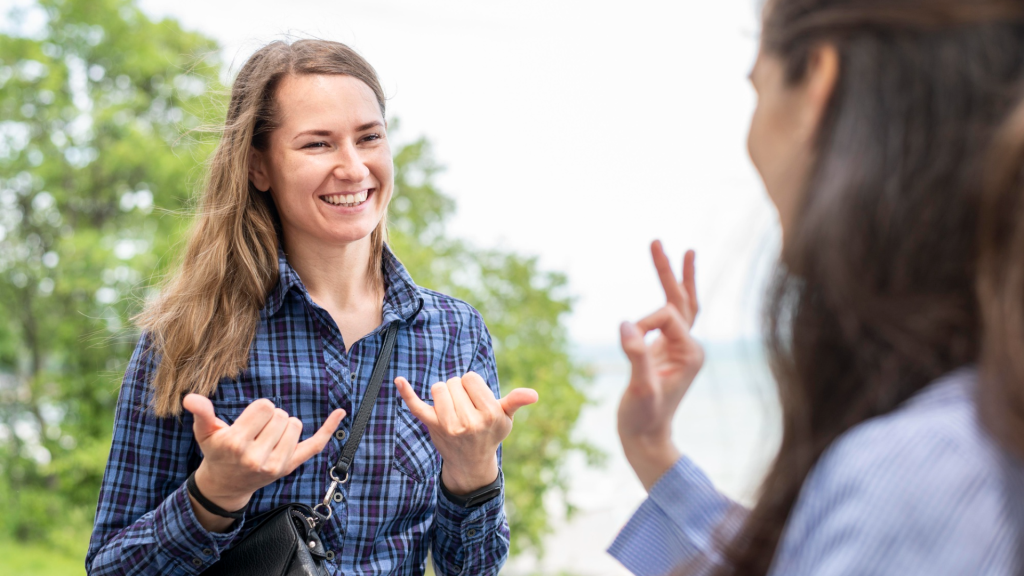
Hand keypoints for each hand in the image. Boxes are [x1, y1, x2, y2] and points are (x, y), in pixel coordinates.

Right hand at [182, 394, 343, 529]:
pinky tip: (339, 412)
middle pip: (280, 414)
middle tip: (256, 432)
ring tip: (267, 437)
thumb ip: (202, 414)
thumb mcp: (205, 433)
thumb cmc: (217, 453)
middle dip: (270, 417)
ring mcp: (276, 465)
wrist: (225, 485)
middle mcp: (257, 457)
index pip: (264, 406)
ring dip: (283, 425)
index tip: (249, 422)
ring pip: (295, 424)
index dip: (258, 409)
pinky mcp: (290, 467)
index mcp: (236, 444)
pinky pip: (315, 444)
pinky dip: (329, 428)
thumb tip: (191, 398)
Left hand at [395, 372, 537, 493]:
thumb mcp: (505, 418)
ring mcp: (447, 425)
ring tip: (453, 408)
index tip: (477, 400)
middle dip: (459, 389)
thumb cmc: (490, 433)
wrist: (470, 462)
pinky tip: (399, 380)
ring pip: (438, 388)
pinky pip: (416, 405)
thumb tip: (533, 394)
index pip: (471, 378)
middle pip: (454, 381)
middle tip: (466, 408)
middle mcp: (468, 421)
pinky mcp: (431, 426)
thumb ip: (516, 402)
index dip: (473, 386)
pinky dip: (407, 392)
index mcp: (488, 414)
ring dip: (445, 393)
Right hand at [618, 241, 703, 490]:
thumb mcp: (640, 389)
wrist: (646, 439)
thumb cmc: (644, 418)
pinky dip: (670, 297)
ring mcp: (681, 348)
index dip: (643, 325)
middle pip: (682, 300)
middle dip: (669, 272)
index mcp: (691, 352)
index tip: (627, 344)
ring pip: (679, 305)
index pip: (667, 317)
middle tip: (656, 241)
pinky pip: (672, 317)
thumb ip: (636, 356)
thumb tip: (625, 325)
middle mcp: (691, 346)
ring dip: (672, 278)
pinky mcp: (667, 351)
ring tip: (668, 248)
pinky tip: (668, 284)